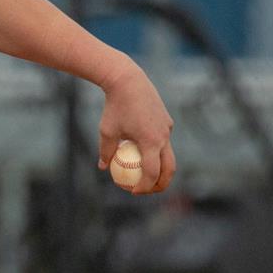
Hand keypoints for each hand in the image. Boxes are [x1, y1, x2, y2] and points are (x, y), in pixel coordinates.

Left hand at [96, 61, 175, 193]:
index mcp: (151, 142)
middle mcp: (163, 136)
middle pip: (169, 168)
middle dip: (161, 184)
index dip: (145, 186)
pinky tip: (142, 149)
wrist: (128, 80)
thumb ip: (106, 151)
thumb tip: (103, 168)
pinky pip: (164, 140)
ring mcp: (167, 128)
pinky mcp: (167, 120)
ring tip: (146, 174)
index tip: (134, 192)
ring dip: (160, 167)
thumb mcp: (106, 131)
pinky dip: (156, 150)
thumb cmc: (114, 107)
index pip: (152, 173)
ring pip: (169, 154)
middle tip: (148, 190)